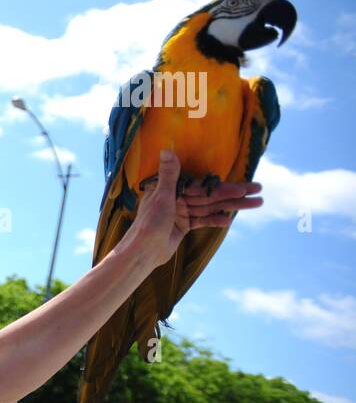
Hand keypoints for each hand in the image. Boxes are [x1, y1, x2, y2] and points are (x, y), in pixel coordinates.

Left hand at [127, 150, 262, 267]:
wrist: (143, 252)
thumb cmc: (149, 224)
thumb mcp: (160, 197)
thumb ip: (169, 175)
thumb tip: (167, 150)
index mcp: (172, 189)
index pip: (204, 187)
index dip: (224, 187)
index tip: (243, 187)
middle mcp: (178, 198)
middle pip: (211, 196)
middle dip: (234, 195)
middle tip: (259, 191)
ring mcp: (181, 213)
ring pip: (210, 207)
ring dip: (231, 207)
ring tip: (256, 204)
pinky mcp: (182, 226)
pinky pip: (203, 221)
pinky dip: (215, 220)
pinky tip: (230, 220)